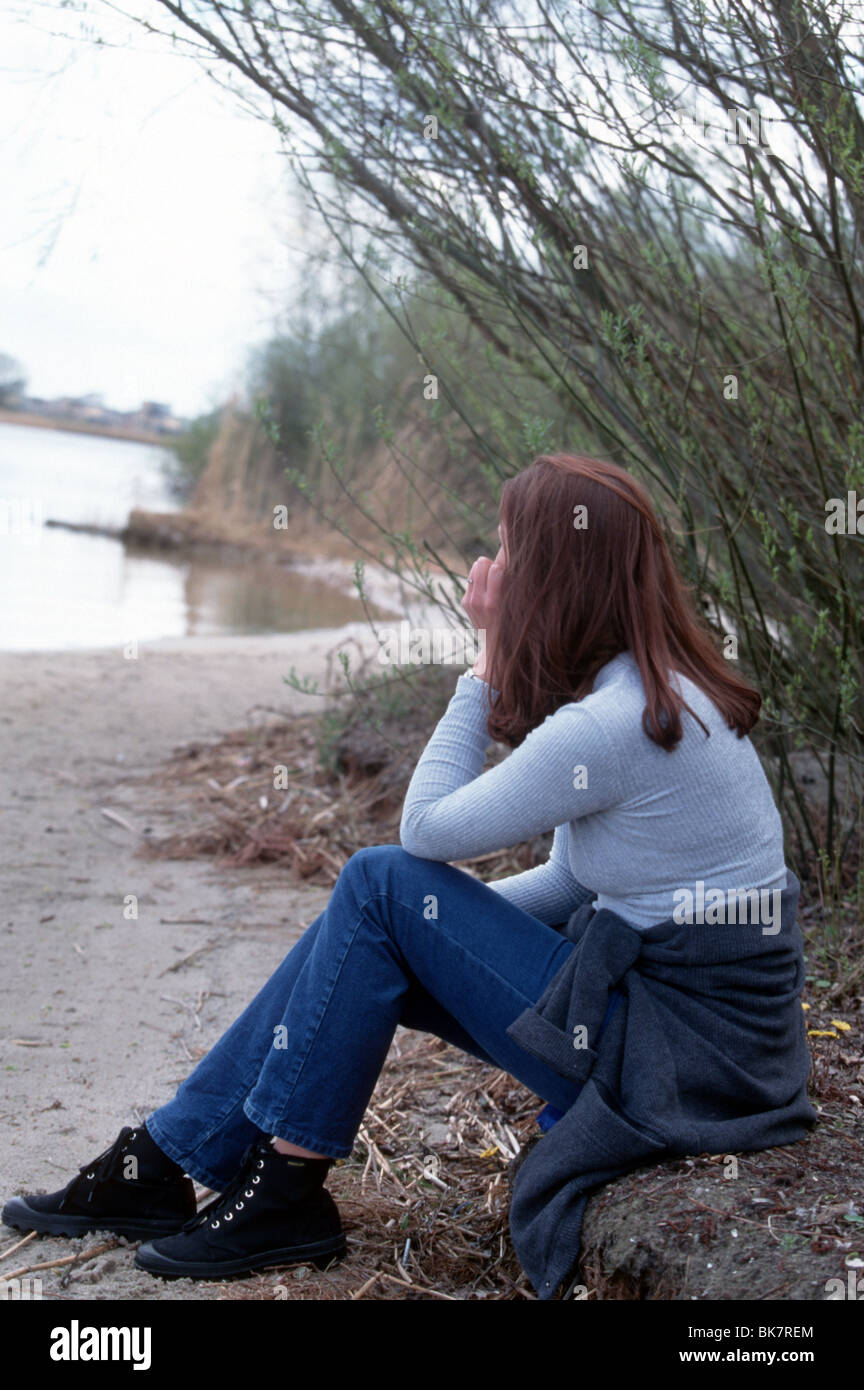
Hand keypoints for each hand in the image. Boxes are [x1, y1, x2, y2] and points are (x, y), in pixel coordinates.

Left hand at [462, 555, 503, 680]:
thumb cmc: (514, 623)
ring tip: (497, 581)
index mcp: (495, 603)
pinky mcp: (465, 601)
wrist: (497, 649)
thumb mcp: (518, 607)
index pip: (497, 567)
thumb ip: (514, 583)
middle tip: (505, 571)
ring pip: (477, 565)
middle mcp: (480, 602)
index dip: (506, 556)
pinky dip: (481, 577)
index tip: (513, 550)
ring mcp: (470, 602)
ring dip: (487, 568)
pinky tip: (490, 589)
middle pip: (484, 562)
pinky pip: (473, 575)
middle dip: (494, 562)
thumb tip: (509, 555)